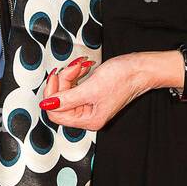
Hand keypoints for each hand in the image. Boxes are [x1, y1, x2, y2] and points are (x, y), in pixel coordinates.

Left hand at [38, 52, 179, 131]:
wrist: (140, 68)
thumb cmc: (123, 78)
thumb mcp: (90, 88)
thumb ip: (66, 98)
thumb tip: (46, 105)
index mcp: (89, 120)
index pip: (56, 114)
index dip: (51, 95)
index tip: (54, 78)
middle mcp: (88, 115)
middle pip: (60, 101)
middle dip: (64, 81)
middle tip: (72, 68)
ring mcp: (90, 104)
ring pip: (67, 90)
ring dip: (71, 74)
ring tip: (81, 65)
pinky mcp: (92, 93)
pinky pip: (75, 85)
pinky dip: (76, 73)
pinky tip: (83, 67)